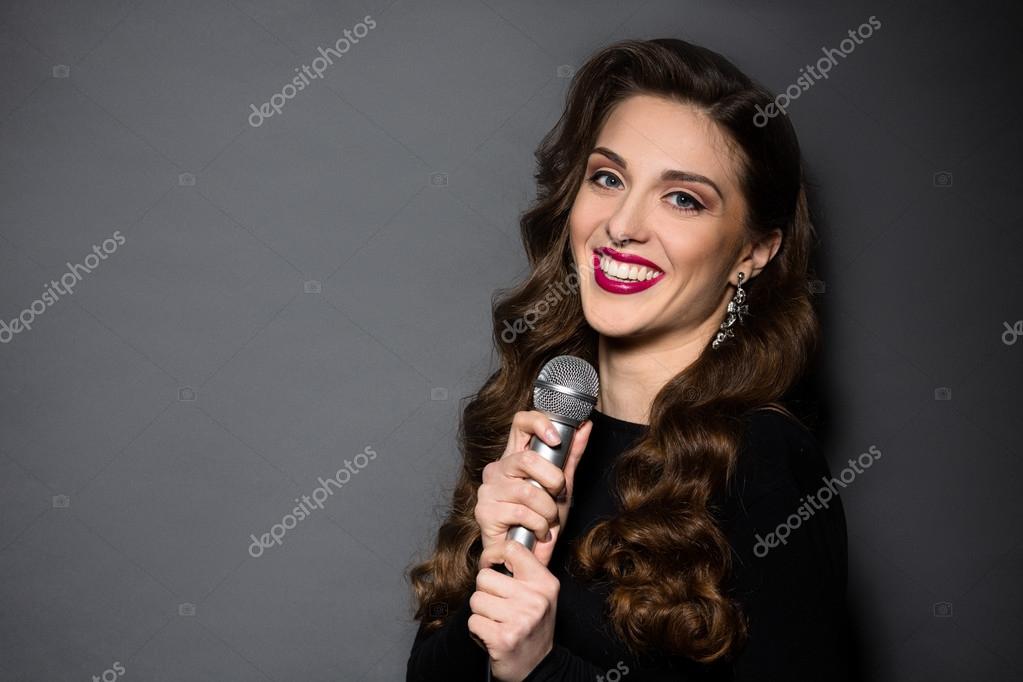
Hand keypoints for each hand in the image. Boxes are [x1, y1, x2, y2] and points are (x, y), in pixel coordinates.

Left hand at [469, 539, 560, 681]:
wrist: (538, 667)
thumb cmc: (533, 627)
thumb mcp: (540, 595)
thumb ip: (524, 571)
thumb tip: (500, 547)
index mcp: (545, 583)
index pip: (512, 549)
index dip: (492, 554)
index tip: (489, 564)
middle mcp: (535, 599)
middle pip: (485, 577)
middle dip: (485, 592)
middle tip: (499, 607)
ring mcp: (520, 619)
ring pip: (476, 599)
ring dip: (481, 613)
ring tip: (497, 622)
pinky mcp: (503, 638)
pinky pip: (473, 621)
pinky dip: (478, 630)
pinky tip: (493, 635)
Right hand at [474, 410, 592, 567]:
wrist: (530, 557)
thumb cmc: (543, 519)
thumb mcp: (563, 485)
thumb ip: (571, 455)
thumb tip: (585, 425)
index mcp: (514, 457)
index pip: (520, 423)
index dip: (539, 423)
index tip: (557, 438)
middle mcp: (497, 470)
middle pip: (528, 459)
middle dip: (553, 481)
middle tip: (557, 495)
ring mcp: (487, 491)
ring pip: (528, 491)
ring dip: (548, 511)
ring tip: (547, 520)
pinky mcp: (484, 513)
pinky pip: (521, 513)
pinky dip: (538, 526)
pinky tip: (537, 532)